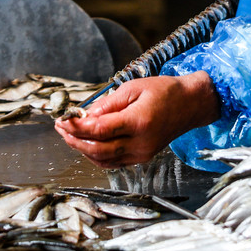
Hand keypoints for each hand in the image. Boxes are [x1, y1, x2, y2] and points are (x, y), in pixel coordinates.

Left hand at [55, 73, 220, 168]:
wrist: (190, 104)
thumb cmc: (164, 91)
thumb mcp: (134, 88)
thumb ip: (109, 104)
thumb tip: (86, 115)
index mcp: (138, 121)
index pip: (99, 130)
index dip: (77, 127)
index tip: (63, 119)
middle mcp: (140, 142)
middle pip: (98, 150)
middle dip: (74, 140)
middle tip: (61, 128)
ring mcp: (142, 153)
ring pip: (104, 160)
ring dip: (82, 150)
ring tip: (69, 136)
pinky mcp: (142, 157)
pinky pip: (113, 162)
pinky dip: (96, 156)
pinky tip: (87, 145)